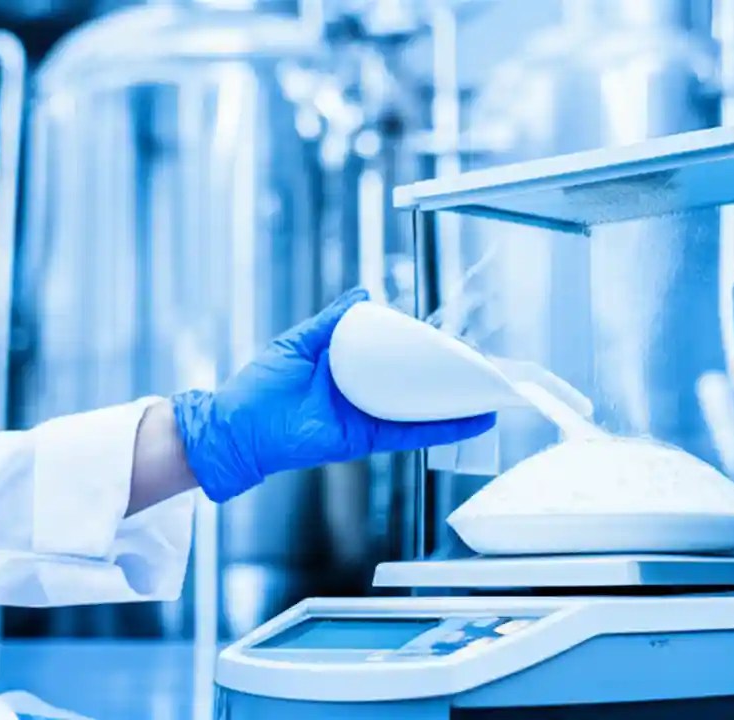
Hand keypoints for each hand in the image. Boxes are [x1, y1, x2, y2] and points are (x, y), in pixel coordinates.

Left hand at [171, 288, 496, 501]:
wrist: (238, 425)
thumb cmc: (261, 385)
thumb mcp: (300, 341)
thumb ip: (332, 320)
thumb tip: (363, 293)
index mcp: (349, 369)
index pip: (395, 358)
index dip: (425, 350)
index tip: (454, 340)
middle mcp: (364, 394)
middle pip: (416, 385)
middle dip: (450, 378)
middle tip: (486, 365)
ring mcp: (367, 417)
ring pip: (422, 411)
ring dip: (458, 405)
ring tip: (494, 393)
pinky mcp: (365, 438)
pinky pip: (410, 432)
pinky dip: (442, 429)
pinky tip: (474, 421)